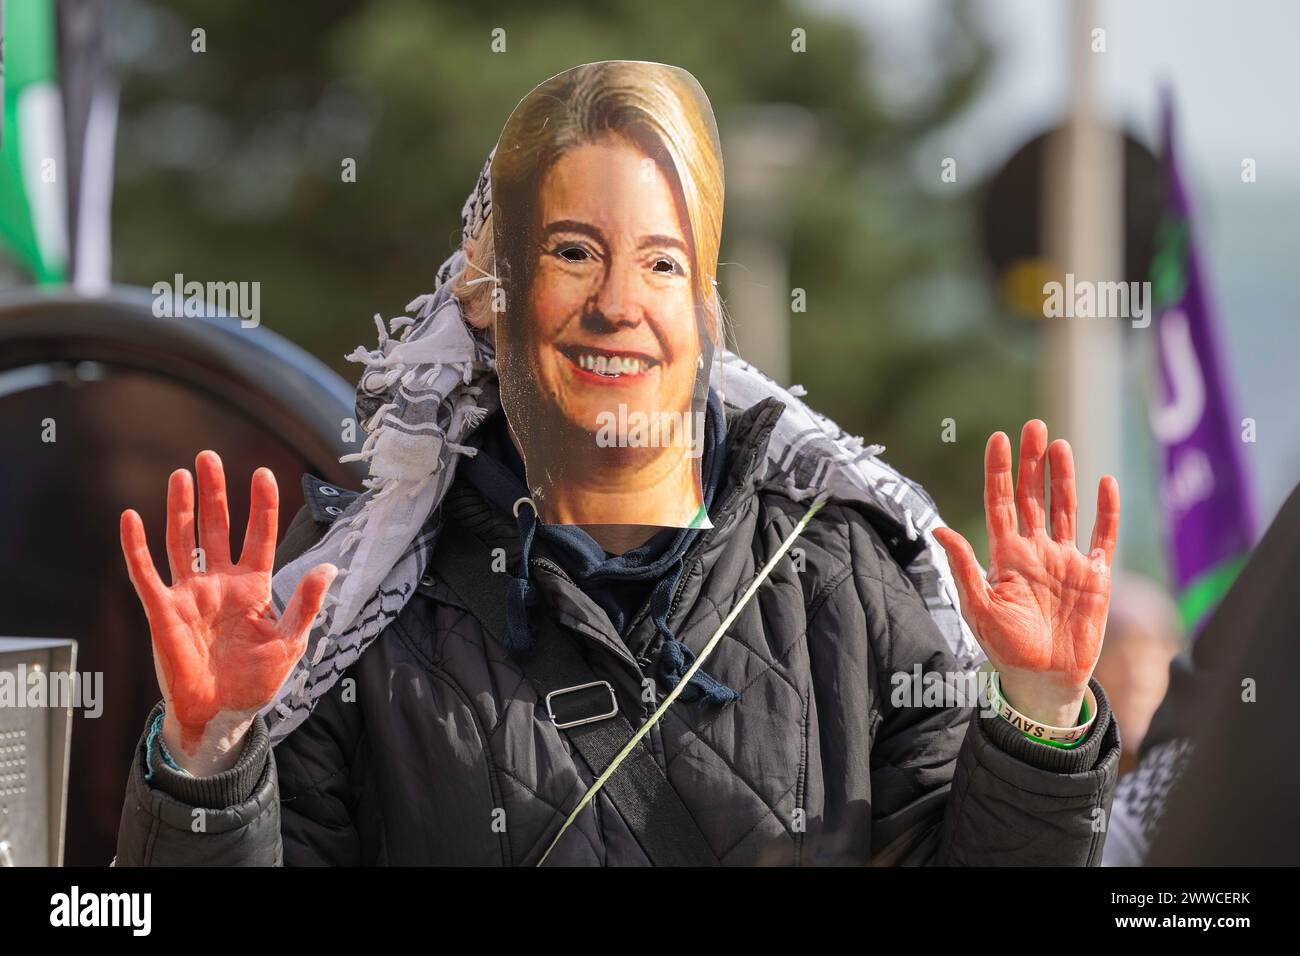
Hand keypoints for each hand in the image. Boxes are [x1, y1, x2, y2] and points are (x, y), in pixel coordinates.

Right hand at [119, 451, 335, 773]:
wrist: (222, 714)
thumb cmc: (257, 681)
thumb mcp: (291, 642)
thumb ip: (306, 603)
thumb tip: (329, 568)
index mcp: (255, 587)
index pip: (259, 536)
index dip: (261, 506)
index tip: (263, 473)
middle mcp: (221, 583)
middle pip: (217, 527)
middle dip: (215, 493)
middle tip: (209, 457)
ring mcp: (190, 594)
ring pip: (183, 541)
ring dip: (181, 508)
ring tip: (180, 475)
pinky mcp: (163, 611)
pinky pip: (146, 573)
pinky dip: (136, 547)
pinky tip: (131, 518)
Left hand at [933, 421, 1118, 726]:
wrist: (1043, 680)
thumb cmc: (1006, 648)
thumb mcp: (979, 606)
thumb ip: (963, 566)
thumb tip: (938, 529)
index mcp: (1006, 556)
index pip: (1002, 503)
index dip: (999, 472)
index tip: (997, 438)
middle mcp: (1036, 551)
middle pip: (1034, 497)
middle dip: (1032, 462)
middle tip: (1033, 427)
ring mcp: (1067, 561)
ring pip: (1065, 508)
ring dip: (1064, 477)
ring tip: (1059, 444)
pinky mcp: (1095, 577)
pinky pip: (1102, 537)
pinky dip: (1105, 511)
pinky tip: (1104, 482)